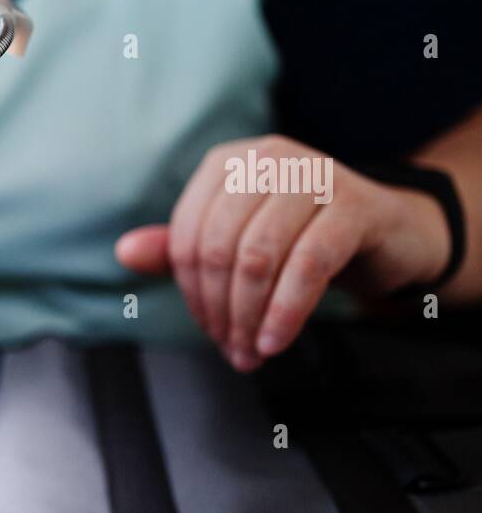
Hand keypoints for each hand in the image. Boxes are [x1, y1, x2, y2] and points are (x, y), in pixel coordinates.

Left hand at [115, 135, 451, 370]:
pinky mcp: (355, 203)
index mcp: (228, 165)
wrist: (388, 233)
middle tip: (231, 349)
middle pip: (218, 249)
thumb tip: (124, 252)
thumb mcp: (237, 242)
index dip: (192, 293)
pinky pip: (308, 264)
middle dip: (220, 311)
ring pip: (258, 257)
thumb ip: (180, 248)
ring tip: (252, 352)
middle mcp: (267, 159)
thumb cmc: (300, 238)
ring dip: (249, 317)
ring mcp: (313, 174)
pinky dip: (286, 311)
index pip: (187, 236)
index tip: (208, 330)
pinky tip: (275, 340)